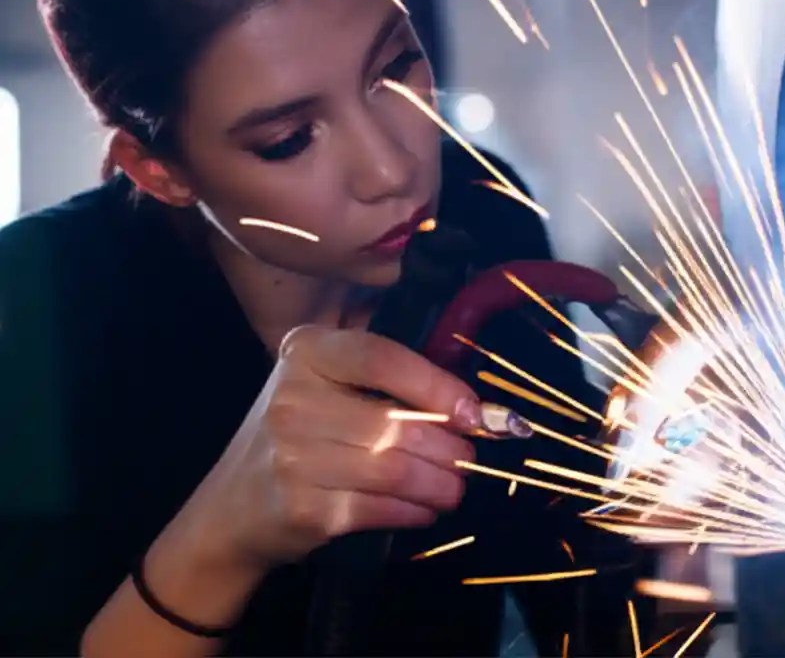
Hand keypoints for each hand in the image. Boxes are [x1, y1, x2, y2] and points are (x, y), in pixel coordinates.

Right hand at [176, 325, 481, 573]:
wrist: (229, 510)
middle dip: (449, 448)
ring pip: (397, 470)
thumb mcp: (327, 392)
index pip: (383, 358)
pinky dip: (414, 511)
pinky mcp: (303, 507)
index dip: (438, 386)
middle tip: (467, 460)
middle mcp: (292, 399)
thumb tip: (474, 413)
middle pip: (398, 423)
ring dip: (440, 484)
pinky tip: (422, 510)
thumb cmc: (297, 440)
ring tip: (453, 488)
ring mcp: (294, 456)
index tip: (475, 413)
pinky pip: (383, 508)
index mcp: (305, 353)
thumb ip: (389, 390)